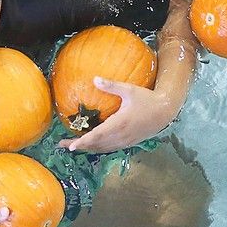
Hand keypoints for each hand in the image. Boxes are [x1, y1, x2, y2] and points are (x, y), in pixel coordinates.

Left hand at [58, 76, 175, 152]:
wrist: (165, 112)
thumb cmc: (147, 99)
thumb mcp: (129, 90)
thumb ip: (111, 85)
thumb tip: (94, 79)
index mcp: (119, 123)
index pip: (97, 136)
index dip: (83, 142)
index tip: (70, 146)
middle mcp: (121, 135)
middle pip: (97, 145)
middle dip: (79, 146)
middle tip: (62, 144)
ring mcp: (125, 141)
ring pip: (103, 148)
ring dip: (88, 148)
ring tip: (73, 145)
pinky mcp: (129, 142)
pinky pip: (110, 147)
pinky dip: (98, 147)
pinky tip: (91, 144)